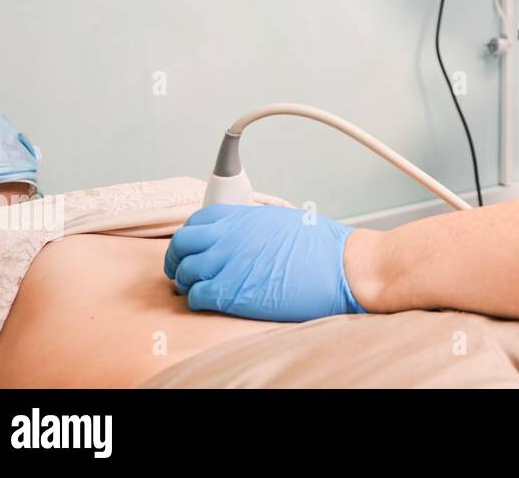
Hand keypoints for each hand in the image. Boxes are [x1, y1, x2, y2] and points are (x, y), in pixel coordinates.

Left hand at [163, 204, 365, 321]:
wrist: (340, 266)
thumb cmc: (322, 246)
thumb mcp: (283, 221)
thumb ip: (254, 226)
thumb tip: (244, 238)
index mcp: (242, 216)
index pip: (196, 222)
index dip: (190, 238)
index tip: (193, 249)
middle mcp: (229, 235)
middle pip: (181, 244)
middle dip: (177, 259)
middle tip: (184, 271)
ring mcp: (227, 263)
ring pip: (184, 272)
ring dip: (188, 282)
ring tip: (199, 289)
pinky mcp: (231, 292)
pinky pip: (196, 296)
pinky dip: (197, 300)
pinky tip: (210, 301)